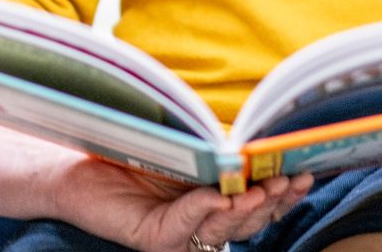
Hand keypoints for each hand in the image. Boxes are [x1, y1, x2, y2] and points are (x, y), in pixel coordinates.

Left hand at [54, 157, 313, 251]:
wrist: (74, 168)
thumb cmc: (130, 152)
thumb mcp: (184, 149)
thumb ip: (217, 152)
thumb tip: (252, 143)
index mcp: (216, 202)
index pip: (259, 203)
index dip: (284, 192)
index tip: (307, 171)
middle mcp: (203, 224)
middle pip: (249, 219)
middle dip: (273, 199)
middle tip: (291, 179)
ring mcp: (181, 234)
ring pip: (223, 226)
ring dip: (244, 207)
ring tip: (259, 189)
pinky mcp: (156, 237)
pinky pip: (184, 224)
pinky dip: (203, 209)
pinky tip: (219, 195)